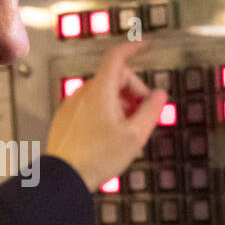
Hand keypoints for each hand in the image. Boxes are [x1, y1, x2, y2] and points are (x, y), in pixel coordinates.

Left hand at [45, 40, 166, 191]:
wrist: (64, 178)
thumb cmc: (98, 158)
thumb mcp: (134, 136)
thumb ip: (151, 111)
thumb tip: (160, 95)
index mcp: (100, 91)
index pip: (117, 57)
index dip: (133, 48)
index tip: (145, 46)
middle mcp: (83, 93)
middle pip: (114, 78)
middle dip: (132, 91)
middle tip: (142, 115)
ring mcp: (71, 105)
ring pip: (102, 93)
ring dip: (118, 103)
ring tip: (125, 130)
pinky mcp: (65, 118)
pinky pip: (89, 105)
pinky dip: (103, 111)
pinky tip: (107, 135)